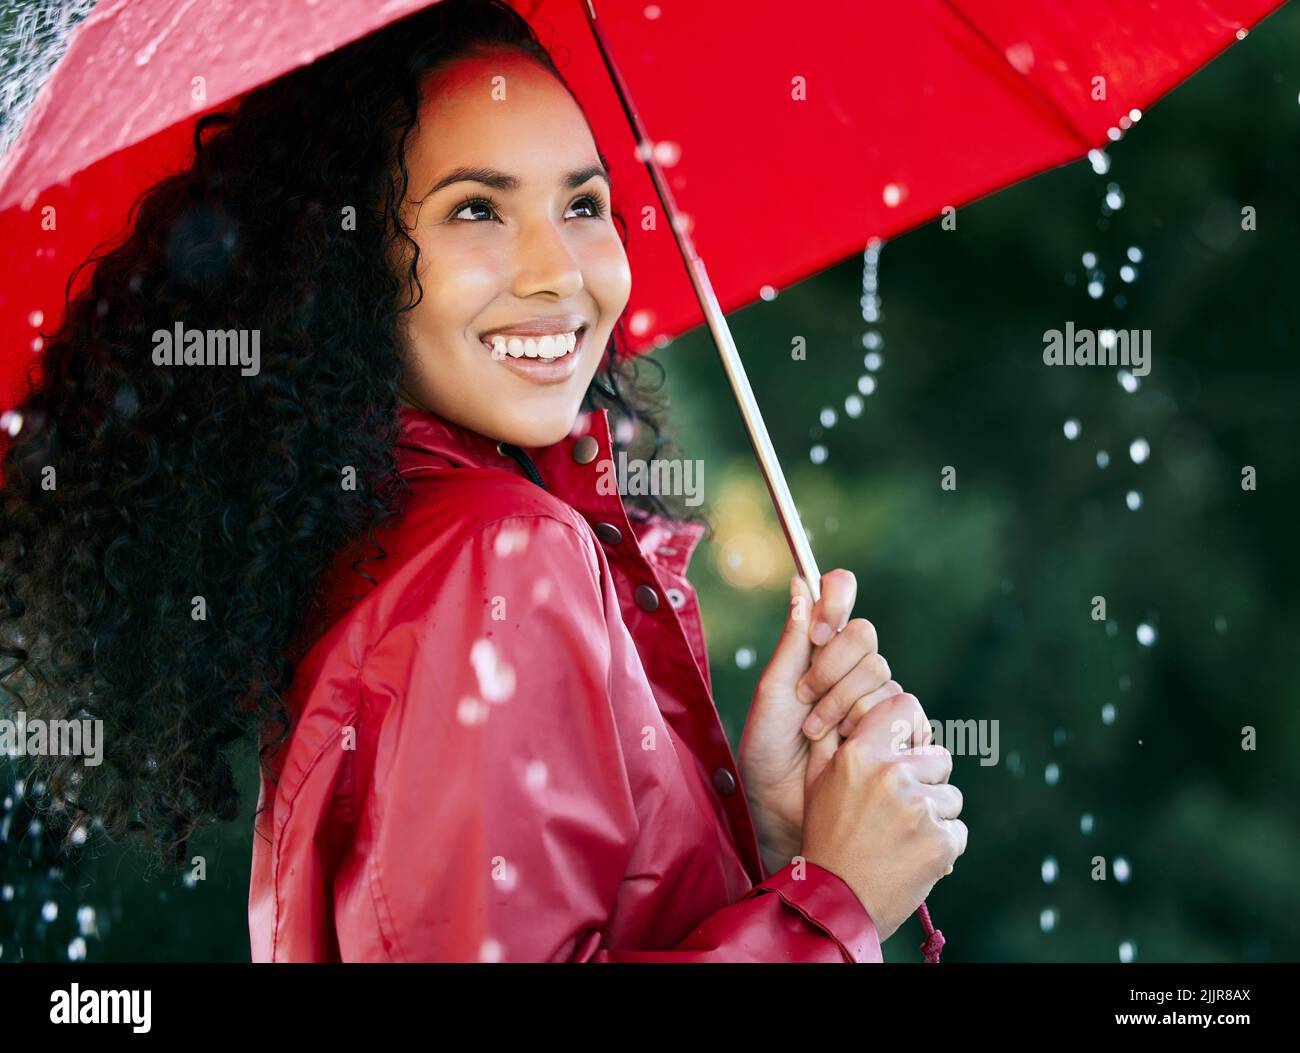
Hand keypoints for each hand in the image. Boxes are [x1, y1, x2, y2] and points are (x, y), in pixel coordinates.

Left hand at [738, 569, 900, 871]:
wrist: (787, 813)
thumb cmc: (769, 756)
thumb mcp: (773, 696)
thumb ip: (793, 643)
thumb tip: (799, 583)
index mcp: (817, 651)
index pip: (840, 595)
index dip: (838, 599)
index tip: (821, 629)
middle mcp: (850, 669)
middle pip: (865, 637)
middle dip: (833, 670)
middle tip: (806, 701)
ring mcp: (877, 700)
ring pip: (882, 674)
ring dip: (846, 706)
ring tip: (821, 737)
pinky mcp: (899, 731)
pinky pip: (903, 710)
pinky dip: (871, 727)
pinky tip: (849, 748)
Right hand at [801, 691, 966, 941]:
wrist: (835, 903)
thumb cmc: (825, 838)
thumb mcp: (819, 782)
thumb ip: (838, 742)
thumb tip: (857, 709)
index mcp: (860, 754)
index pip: (906, 706)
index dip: (912, 727)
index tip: (906, 747)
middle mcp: (891, 774)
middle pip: (938, 756)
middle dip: (925, 780)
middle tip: (898, 809)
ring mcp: (919, 808)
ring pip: (951, 796)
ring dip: (934, 815)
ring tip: (902, 837)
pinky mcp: (940, 841)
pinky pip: (957, 830)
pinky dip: (941, 845)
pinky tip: (913, 856)